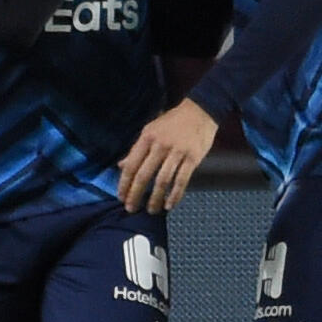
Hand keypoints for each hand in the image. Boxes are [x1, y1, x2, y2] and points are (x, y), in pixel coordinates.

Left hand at [117, 98, 217, 212]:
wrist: (201, 111)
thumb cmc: (173, 122)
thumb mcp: (151, 130)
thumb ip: (137, 149)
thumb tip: (121, 165)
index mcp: (147, 138)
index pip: (131, 165)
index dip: (124, 183)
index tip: (121, 197)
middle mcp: (160, 145)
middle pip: (144, 175)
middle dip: (135, 195)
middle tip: (131, 209)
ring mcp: (177, 152)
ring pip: (162, 181)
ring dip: (155, 198)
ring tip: (151, 210)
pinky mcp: (192, 158)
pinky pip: (181, 180)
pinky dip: (174, 195)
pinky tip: (169, 205)